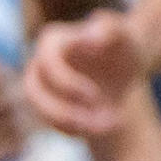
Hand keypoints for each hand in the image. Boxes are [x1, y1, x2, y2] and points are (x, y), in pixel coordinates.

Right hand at [25, 10, 145, 134]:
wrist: (128, 61)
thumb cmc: (124, 42)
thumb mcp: (125, 33)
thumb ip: (110, 28)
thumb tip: (90, 38)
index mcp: (53, 42)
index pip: (46, 64)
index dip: (66, 84)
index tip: (95, 95)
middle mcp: (40, 64)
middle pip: (33, 92)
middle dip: (61, 112)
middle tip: (95, 121)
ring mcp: (44, 87)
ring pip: (41, 113)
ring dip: (73, 126)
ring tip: (108, 126)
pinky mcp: (53, 105)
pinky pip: (55, 125)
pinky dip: (80, 132)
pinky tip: (108, 126)